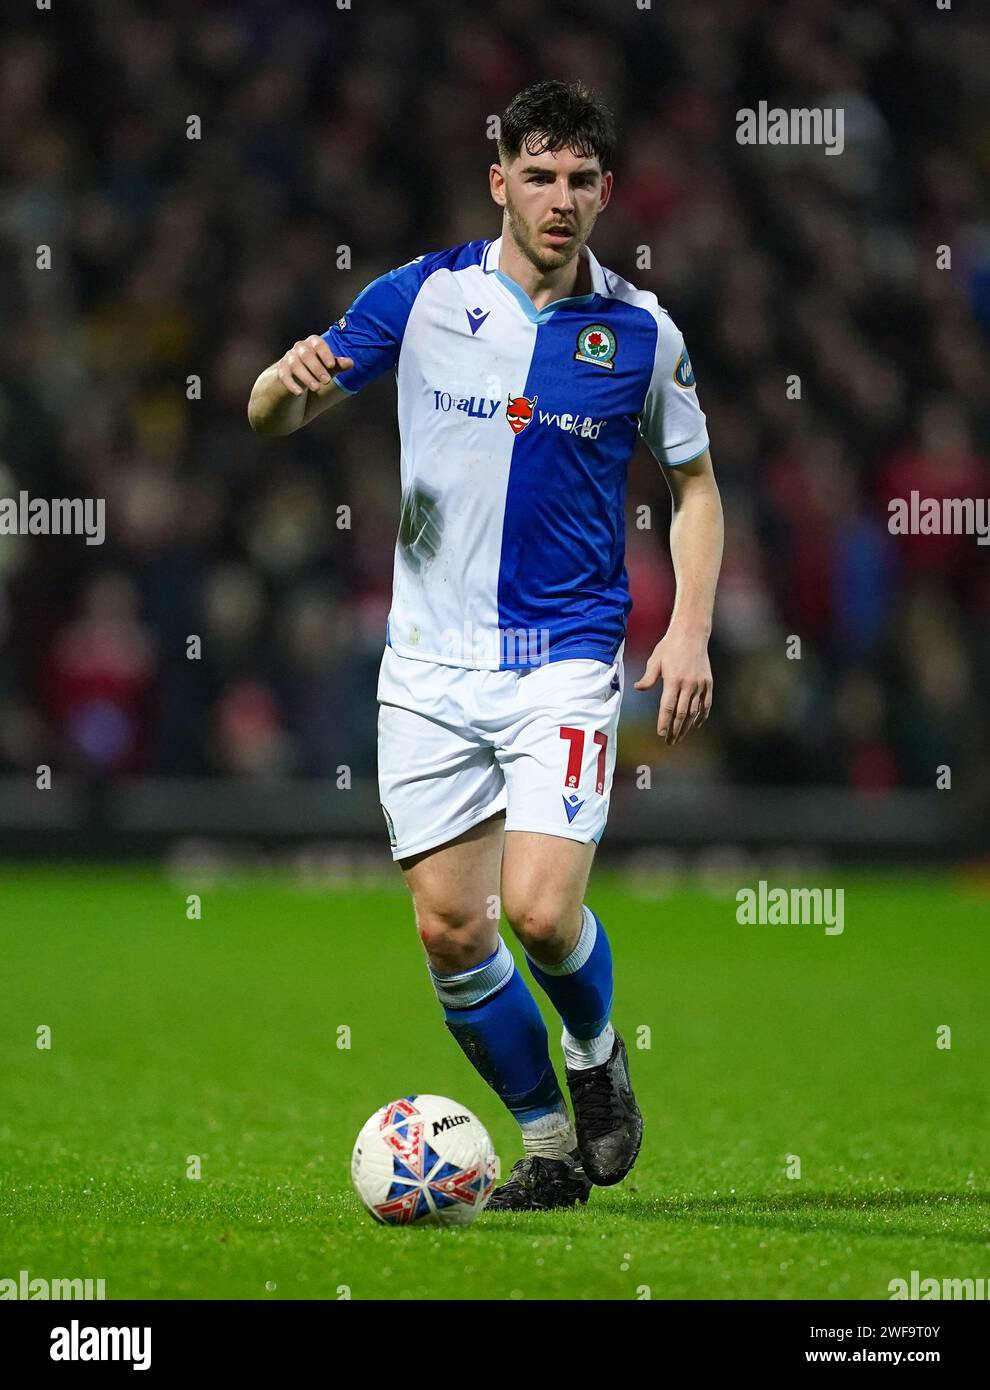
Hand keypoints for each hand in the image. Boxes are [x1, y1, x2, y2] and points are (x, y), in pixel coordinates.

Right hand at [276, 335, 352, 395]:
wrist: (297, 376)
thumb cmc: (318, 368)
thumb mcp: (329, 367)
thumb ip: (338, 365)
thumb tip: (350, 362)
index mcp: (313, 343)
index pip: (318, 343)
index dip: (325, 353)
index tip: (332, 366)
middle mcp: (300, 347)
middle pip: (306, 354)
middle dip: (317, 368)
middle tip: (327, 381)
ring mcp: (289, 358)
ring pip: (295, 365)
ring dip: (306, 377)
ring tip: (317, 388)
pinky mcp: (282, 370)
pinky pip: (284, 376)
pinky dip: (291, 384)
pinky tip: (299, 394)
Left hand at [633, 628, 712, 744]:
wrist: (691, 634)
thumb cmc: (669, 647)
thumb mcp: (655, 660)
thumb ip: (648, 678)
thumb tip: (638, 688)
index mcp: (673, 680)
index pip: (667, 707)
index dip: (664, 722)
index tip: (661, 734)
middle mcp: (688, 685)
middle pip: (681, 714)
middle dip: (675, 730)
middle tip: (669, 742)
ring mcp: (700, 685)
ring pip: (694, 712)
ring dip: (686, 726)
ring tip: (680, 737)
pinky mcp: (708, 683)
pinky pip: (706, 704)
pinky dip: (701, 716)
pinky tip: (695, 725)